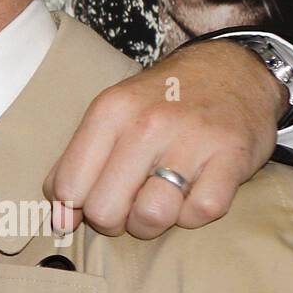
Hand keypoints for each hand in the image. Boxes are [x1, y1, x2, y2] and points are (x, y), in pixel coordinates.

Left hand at [43, 37, 287, 238]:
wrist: (232, 71)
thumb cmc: (162, 102)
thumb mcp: (112, 113)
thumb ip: (78, 162)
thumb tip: (59, 219)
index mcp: (109, 111)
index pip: (68, 186)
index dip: (74, 208)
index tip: (89, 205)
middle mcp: (146, 124)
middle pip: (105, 210)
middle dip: (114, 220)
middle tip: (128, 205)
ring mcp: (191, 141)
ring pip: (151, 216)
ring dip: (152, 222)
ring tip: (158, 201)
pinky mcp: (231, 159)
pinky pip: (199, 214)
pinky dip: (193, 214)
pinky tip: (192, 193)